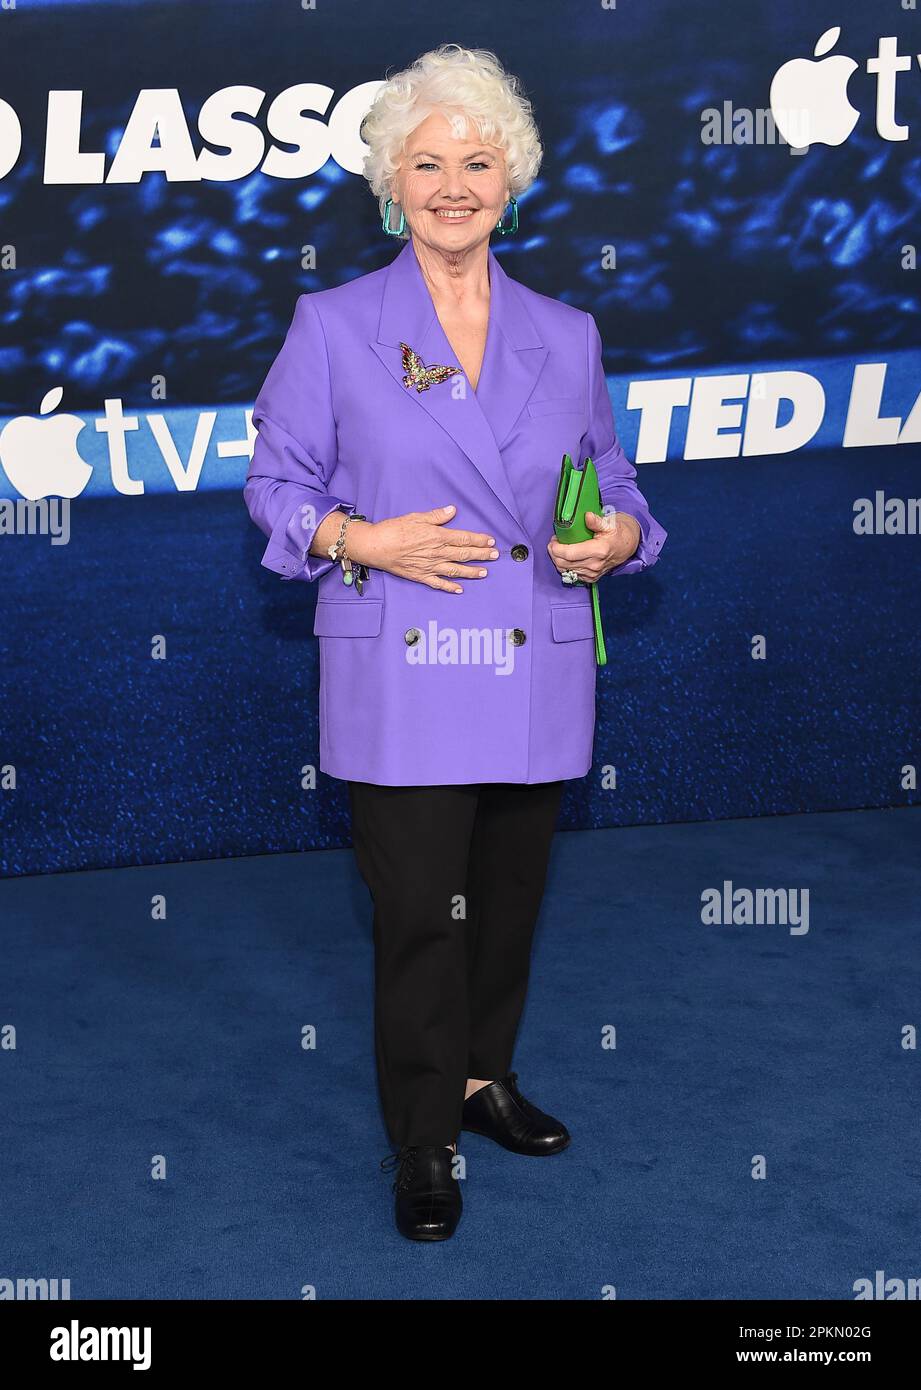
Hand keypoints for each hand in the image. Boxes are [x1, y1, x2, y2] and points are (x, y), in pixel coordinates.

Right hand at [346, 505, 498, 592]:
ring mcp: (429, 566)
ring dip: (472, 572)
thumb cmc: (393, 529)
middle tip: (495, 556)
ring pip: (455, 570)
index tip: (491, 541)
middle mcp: (436, 553)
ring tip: (484, 573)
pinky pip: (438, 583)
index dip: (479, 540)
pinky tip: (460, 589)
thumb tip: (452, 511)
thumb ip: (436, 516)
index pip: (464, 539)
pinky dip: (450, 587)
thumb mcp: (416, 517)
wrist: (375, 546)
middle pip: (464, 555)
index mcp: (437, 536)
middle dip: (482, 555)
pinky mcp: (420, 576)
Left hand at [546, 509, 640, 583]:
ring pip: (565, 570)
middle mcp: (594, 565)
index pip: (570, 554)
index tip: (553, 540)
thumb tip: (587, 516)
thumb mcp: (609, 523)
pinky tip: (565, 557)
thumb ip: (597, 521)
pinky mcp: (591, 578)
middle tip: (553, 542)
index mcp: (598, 551)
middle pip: (564, 564)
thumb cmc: (617, 534)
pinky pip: (571, 575)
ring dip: (557, 559)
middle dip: (554, 553)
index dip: (556, 548)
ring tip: (558, 548)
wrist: (626, 547)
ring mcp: (592, 573)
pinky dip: (564, 566)